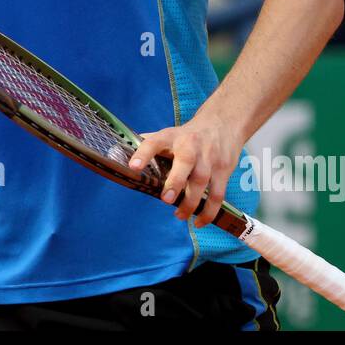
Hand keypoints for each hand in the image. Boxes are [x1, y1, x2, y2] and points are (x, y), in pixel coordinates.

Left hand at [129, 115, 245, 228]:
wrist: (223, 122)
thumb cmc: (190, 134)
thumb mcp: (170, 133)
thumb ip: (150, 144)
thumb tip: (121, 152)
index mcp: (171, 137)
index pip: (154, 142)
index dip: (143, 154)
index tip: (133, 167)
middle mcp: (190, 145)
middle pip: (185, 162)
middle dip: (175, 182)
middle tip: (165, 199)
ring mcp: (209, 158)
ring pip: (202, 181)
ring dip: (191, 202)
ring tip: (179, 216)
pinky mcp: (223, 170)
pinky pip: (217, 194)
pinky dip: (209, 211)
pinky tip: (199, 222)